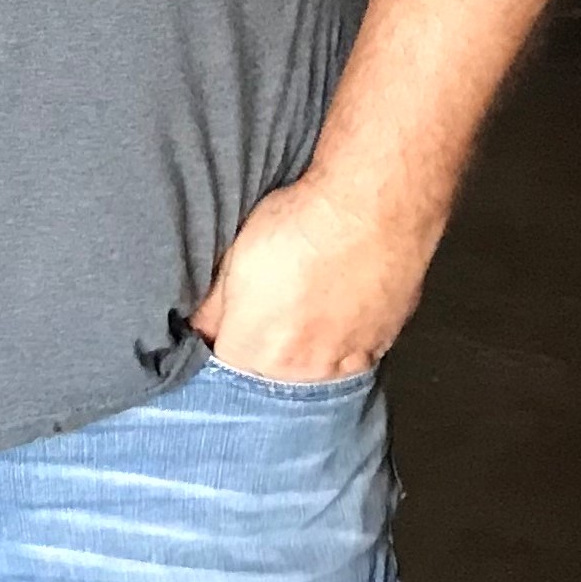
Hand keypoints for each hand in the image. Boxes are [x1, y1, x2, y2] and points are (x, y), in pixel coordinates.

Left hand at [188, 171, 437, 384]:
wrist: (371, 210)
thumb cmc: (299, 225)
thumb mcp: (234, 258)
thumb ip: (212, 307)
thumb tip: (200, 329)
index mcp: (255, 349)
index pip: (227, 363)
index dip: (226, 339)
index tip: (232, 321)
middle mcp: (299, 368)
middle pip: (269, 371)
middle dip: (264, 346)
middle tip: (273, 305)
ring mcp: (344, 362)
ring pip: (312, 368)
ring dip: (305, 347)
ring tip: (308, 303)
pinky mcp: (379, 348)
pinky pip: (351, 357)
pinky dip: (342, 340)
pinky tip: (339, 309)